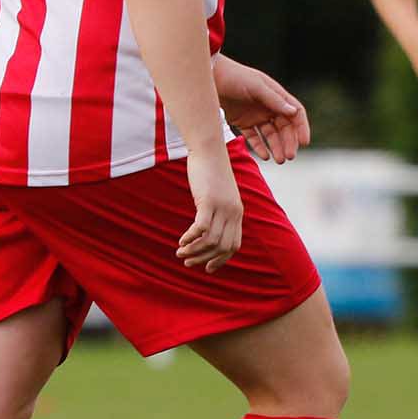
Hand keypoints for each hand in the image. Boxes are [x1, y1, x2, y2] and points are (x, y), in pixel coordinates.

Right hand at [178, 145, 243, 273]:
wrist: (209, 150)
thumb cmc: (210, 170)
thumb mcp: (218, 193)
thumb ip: (217, 209)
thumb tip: (208, 225)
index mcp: (237, 213)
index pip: (234, 245)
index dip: (221, 260)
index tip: (207, 268)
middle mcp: (233, 213)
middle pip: (223, 247)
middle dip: (205, 259)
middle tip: (188, 263)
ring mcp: (222, 207)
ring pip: (211, 240)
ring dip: (195, 251)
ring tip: (180, 254)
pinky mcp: (209, 201)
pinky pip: (201, 228)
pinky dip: (191, 238)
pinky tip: (181, 241)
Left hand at [212, 54, 309, 164]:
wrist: (209, 77)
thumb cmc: (234, 76)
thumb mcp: (255, 86)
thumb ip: (274, 99)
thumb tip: (293, 112)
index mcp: (276, 96)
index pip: (295, 114)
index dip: (301, 128)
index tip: (304, 142)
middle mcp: (268, 106)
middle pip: (284, 128)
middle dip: (289, 142)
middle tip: (289, 156)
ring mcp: (255, 115)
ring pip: (270, 135)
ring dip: (276, 147)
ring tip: (279, 160)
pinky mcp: (241, 121)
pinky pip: (253, 137)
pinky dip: (259, 147)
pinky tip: (265, 156)